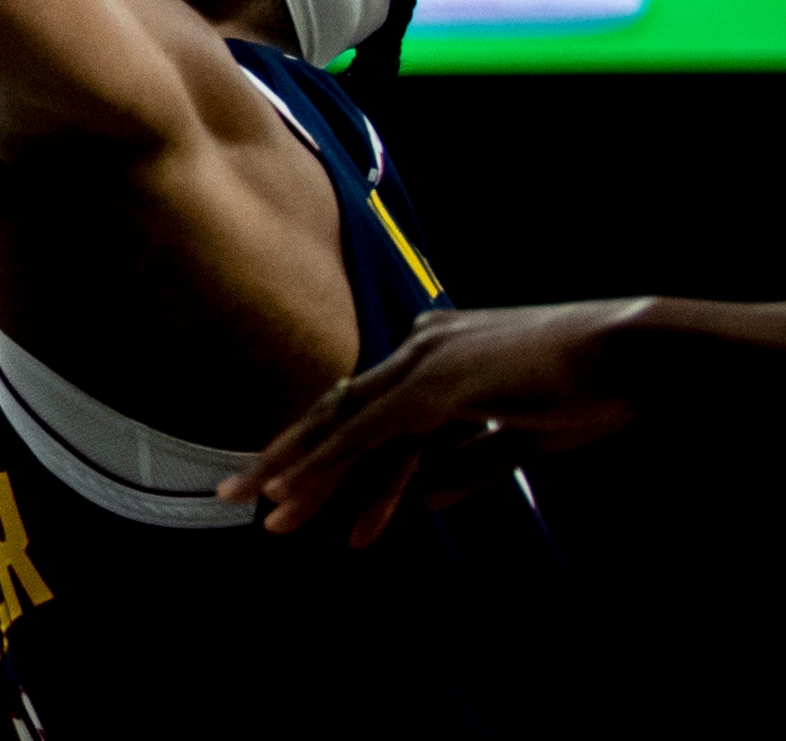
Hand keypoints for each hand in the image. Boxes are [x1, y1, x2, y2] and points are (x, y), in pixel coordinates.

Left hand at [221, 298, 661, 542]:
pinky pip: (373, 436)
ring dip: (305, 476)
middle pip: (338, 413)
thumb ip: (471, 463)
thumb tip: (423, 500)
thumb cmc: (592, 390)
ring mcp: (425, 364)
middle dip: (289, 457)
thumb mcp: (523, 437)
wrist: (634, 353)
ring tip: (270, 520)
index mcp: (435, 356)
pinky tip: (306, 498)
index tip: (285, 478)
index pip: (365, 407)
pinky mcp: (439, 386)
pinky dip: (335, 467)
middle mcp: (418, 351)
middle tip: (237, 495)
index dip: (323, 445)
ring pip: (347, 428)